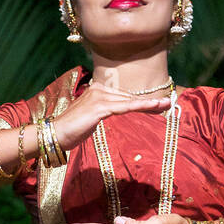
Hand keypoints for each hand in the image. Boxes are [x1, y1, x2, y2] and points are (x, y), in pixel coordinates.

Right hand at [50, 80, 172, 151]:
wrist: (56, 133)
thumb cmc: (72, 129)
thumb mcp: (91, 118)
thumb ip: (104, 112)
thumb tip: (116, 112)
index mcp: (97, 89)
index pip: (124, 96)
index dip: (141, 101)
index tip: (157, 104)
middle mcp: (99, 89)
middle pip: (129, 96)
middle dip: (149, 102)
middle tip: (167, 103)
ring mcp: (99, 97)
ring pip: (130, 101)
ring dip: (150, 104)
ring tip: (166, 105)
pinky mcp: (100, 107)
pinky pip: (125, 107)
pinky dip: (140, 107)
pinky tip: (153, 108)